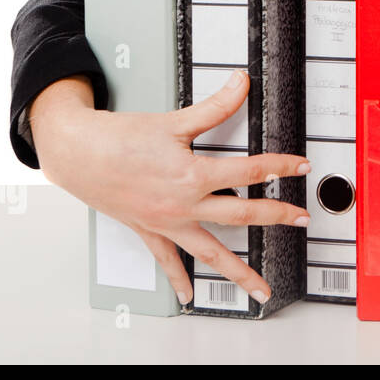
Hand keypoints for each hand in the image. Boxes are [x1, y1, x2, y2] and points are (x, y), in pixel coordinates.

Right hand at [29, 70, 311, 306]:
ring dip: (239, 273)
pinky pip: (167, 260)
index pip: (248, 172)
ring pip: (210, 253)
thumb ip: (215, 106)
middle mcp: (183, 205)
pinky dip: (178, 280)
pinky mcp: (150, 230)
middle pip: (241, 217)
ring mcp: (167, 223)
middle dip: (276, 217)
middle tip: (302, 220)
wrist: (77, 154)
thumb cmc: (120, 138)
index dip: (279, 166)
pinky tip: (189, 296)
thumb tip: (241, 83)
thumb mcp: (173, 121)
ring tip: (261, 290)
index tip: (300, 166)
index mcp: (192, 176)